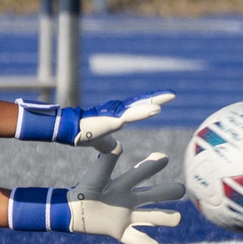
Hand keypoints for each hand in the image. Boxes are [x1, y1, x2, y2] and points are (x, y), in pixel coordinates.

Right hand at [16, 90, 175, 145]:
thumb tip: (116, 149)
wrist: (70, 132)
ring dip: (152, 104)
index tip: (164, 101)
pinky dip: (144, 112)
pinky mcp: (113, 120)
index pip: (137, 109)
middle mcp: (118, 112)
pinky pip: (132, 115)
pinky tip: (156, 110)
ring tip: (169, 98)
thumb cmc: (83, 134)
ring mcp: (116, 115)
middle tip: (173, 94)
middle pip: (141, 104)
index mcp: (117, 116)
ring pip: (138, 109)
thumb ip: (109, 145)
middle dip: (156, 98)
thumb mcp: (102, 142)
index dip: (149, 105)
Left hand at [68, 142, 183, 243]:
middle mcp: (131, 199)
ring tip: (177, 218)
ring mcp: (128, 216)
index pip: (144, 172)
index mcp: (125, 183)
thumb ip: (107, 162)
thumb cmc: (84, 189)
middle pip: (157, 194)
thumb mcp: (96, 175)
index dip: (154, 164)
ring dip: (167, 218)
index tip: (164, 158)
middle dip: (170, 191)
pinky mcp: (121, 232)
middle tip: (179, 190)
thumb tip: (118, 146)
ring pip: (154, 217)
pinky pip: (137, 239)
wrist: (71, 211)